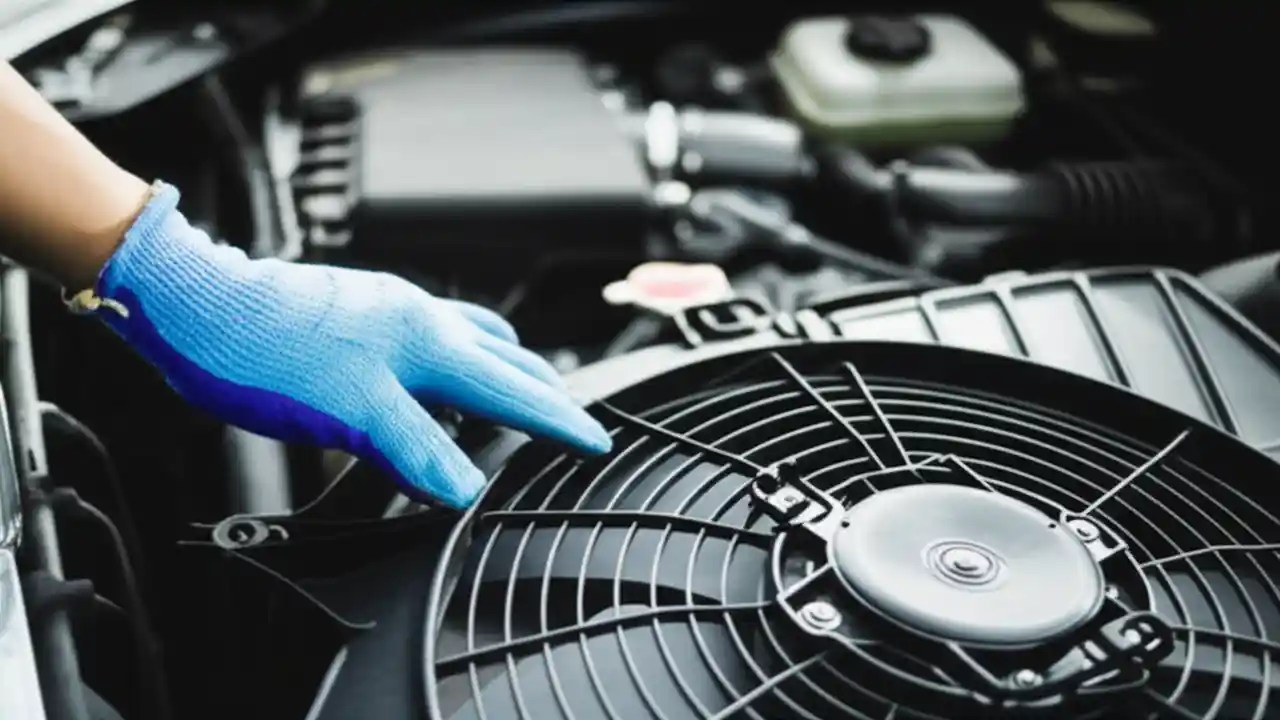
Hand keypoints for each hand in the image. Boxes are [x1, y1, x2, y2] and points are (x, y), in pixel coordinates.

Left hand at [81, 182, 610, 508]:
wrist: (196, 304)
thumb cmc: (268, 352)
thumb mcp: (353, 414)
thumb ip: (417, 449)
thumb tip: (466, 488)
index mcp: (430, 341)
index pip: (514, 390)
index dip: (558, 420)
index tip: (596, 439)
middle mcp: (419, 317)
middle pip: (506, 357)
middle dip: (543, 390)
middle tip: (567, 419)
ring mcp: (390, 309)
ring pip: (471, 339)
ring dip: (501, 368)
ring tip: (511, 396)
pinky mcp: (362, 312)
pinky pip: (434, 334)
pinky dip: (457, 359)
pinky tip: (433, 380)